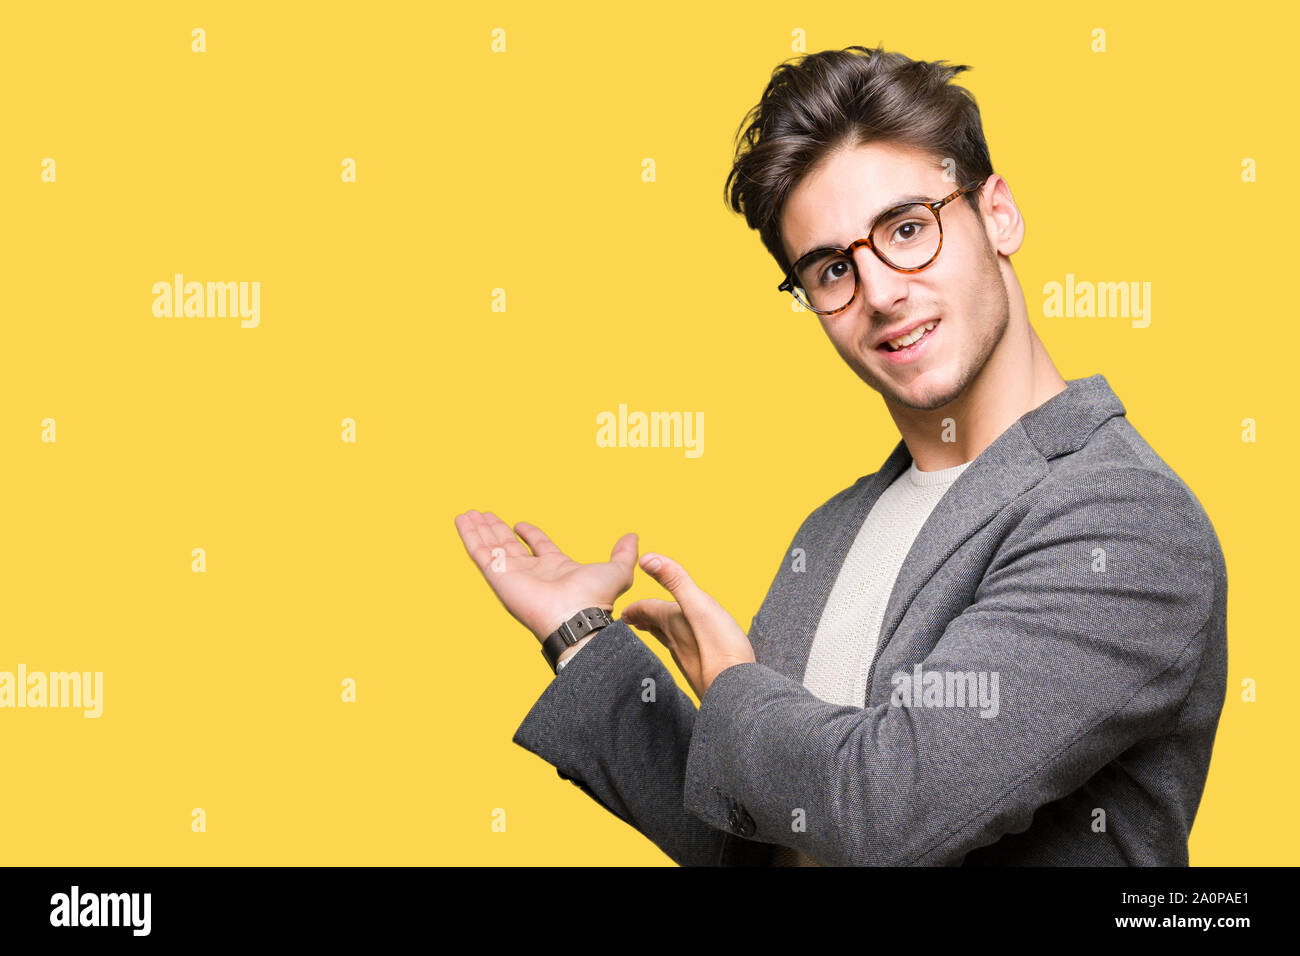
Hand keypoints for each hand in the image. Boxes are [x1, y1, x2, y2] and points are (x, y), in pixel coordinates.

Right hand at [453, 509, 637, 642]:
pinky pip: (479, 552)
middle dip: (497, 530)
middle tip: (485, 515)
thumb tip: (633, 536)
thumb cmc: (595, 599)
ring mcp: (512, 573)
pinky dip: (469, 535)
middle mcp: (531, 571)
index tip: (520, 524)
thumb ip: (624, 553)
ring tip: (468, 513)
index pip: (538, 546)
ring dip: (479, 530)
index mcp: (555, 567)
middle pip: (509, 545)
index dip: (529, 534)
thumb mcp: (617, 570)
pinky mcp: (498, 575)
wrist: (575, 617)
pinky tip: (462, 520)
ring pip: (491, 547)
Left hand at [622, 551, 755, 696]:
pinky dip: (681, 647)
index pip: (647, 610)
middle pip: (655, 628)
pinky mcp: (704, 673)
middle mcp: (676, 642)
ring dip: (660, 633)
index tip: (625, 611)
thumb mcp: (698, 604)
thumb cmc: (719, 647)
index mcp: (672, 623)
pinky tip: (691, 652)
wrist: (736, 692)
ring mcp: (689, 661)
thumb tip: (646, 557)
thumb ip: (675, 580)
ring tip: (656, 631)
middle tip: (632, 620)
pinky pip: (687, 655)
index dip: (636, 607)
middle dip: (644, 620)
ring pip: (669, 642)